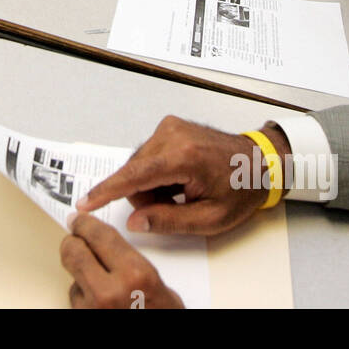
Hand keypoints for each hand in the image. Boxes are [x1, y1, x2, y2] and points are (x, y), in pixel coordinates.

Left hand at [61, 215, 183, 307]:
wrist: (162, 345)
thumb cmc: (162, 315)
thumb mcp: (153, 281)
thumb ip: (127, 258)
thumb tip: (101, 240)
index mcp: (135, 274)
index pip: (98, 235)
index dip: (84, 224)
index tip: (78, 220)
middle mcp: (110, 291)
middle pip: (73, 251)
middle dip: (73, 243)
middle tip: (75, 239)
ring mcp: (92, 309)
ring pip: (71, 275)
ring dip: (79, 272)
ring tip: (97, 279)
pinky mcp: (82, 318)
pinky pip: (74, 298)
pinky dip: (82, 294)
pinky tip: (97, 299)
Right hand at [77, 115, 285, 235]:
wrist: (262, 161)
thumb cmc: (241, 188)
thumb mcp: (210, 218)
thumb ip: (168, 221)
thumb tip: (135, 221)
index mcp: (184, 157)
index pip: (134, 176)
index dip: (107, 192)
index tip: (86, 202)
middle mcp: (173, 135)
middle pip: (134, 173)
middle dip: (145, 196)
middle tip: (176, 205)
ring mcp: (171, 127)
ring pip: (138, 165)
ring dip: (152, 185)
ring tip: (182, 191)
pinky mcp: (170, 126)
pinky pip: (147, 156)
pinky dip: (157, 173)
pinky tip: (179, 179)